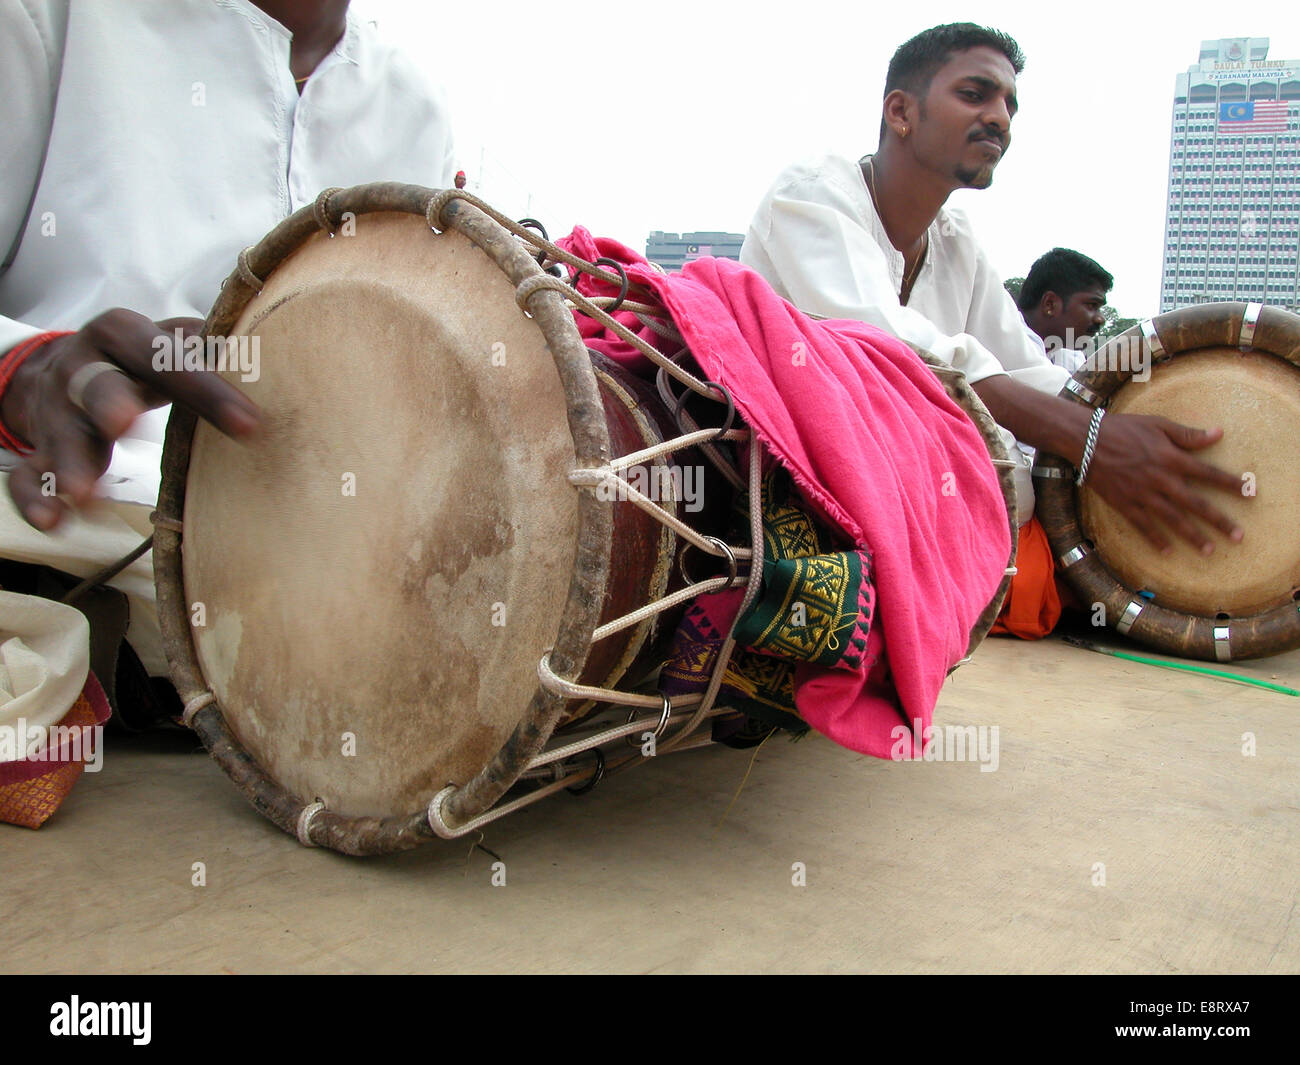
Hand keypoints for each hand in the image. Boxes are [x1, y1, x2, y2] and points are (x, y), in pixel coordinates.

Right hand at [2, 308, 260, 529]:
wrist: (69, 365)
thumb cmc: (144, 359)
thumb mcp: (171, 341)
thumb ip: (212, 348)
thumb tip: (280, 356)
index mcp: (124, 336)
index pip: (163, 355)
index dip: (204, 387)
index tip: (248, 423)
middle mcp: (83, 368)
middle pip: (96, 385)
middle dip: (108, 401)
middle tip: (122, 423)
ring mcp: (56, 409)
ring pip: (62, 434)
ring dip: (73, 463)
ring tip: (84, 494)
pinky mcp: (38, 447)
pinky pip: (27, 473)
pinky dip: (35, 496)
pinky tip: (52, 520)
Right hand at [1084, 412, 1245, 554]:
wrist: (1086, 440)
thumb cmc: (1123, 428)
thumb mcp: (1158, 425)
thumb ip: (1188, 434)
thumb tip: (1217, 434)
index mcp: (1171, 458)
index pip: (1208, 473)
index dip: (1230, 484)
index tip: (1249, 493)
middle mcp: (1161, 480)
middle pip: (1196, 504)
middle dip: (1219, 520)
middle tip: (1237, 536)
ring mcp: (1142, 494)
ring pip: (1173, 519)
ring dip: (1192, 536)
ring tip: (1209, 550)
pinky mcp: (1124, 503)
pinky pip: (1143, 525)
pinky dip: (1155, 539)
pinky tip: (1168, 551)